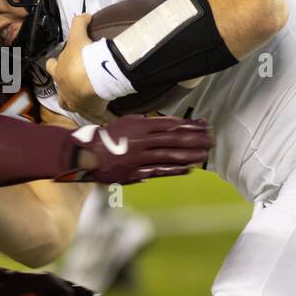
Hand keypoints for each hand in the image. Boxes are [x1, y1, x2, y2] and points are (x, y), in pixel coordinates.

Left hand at [45, 14, 108, 123]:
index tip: (59, 64)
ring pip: (76, 108)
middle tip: (77, 87)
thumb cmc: (82, 58)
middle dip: (66, 91)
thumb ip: (79, 23)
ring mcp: (76, 104)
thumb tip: (85, 15)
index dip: (55, 65)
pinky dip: (105, 119)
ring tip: (92, 105)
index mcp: (59, 72)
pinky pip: (98, 118)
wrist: (93, 78)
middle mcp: (64, 91)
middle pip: (61, 94)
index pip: (52, 68)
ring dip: (82, 106)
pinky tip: (113, 120)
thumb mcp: (78, 37)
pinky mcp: (90, 113)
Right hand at [64, 116, 211, 184]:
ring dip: (189, 155)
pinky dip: (174, 169)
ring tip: (204, 154)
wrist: (85, 155)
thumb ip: (145, 123)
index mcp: (138, 126)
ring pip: (169, 155)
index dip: (188, 125)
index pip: (170, 124)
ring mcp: (139, 158)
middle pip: (173, 139)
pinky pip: (158, 170)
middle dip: (195, 139)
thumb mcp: (125, 122)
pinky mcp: (135, 172)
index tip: (203, 125)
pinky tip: (188, 168)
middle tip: (210, 139)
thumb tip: (167, 124)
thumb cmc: (105, 137)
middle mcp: (141, 141)